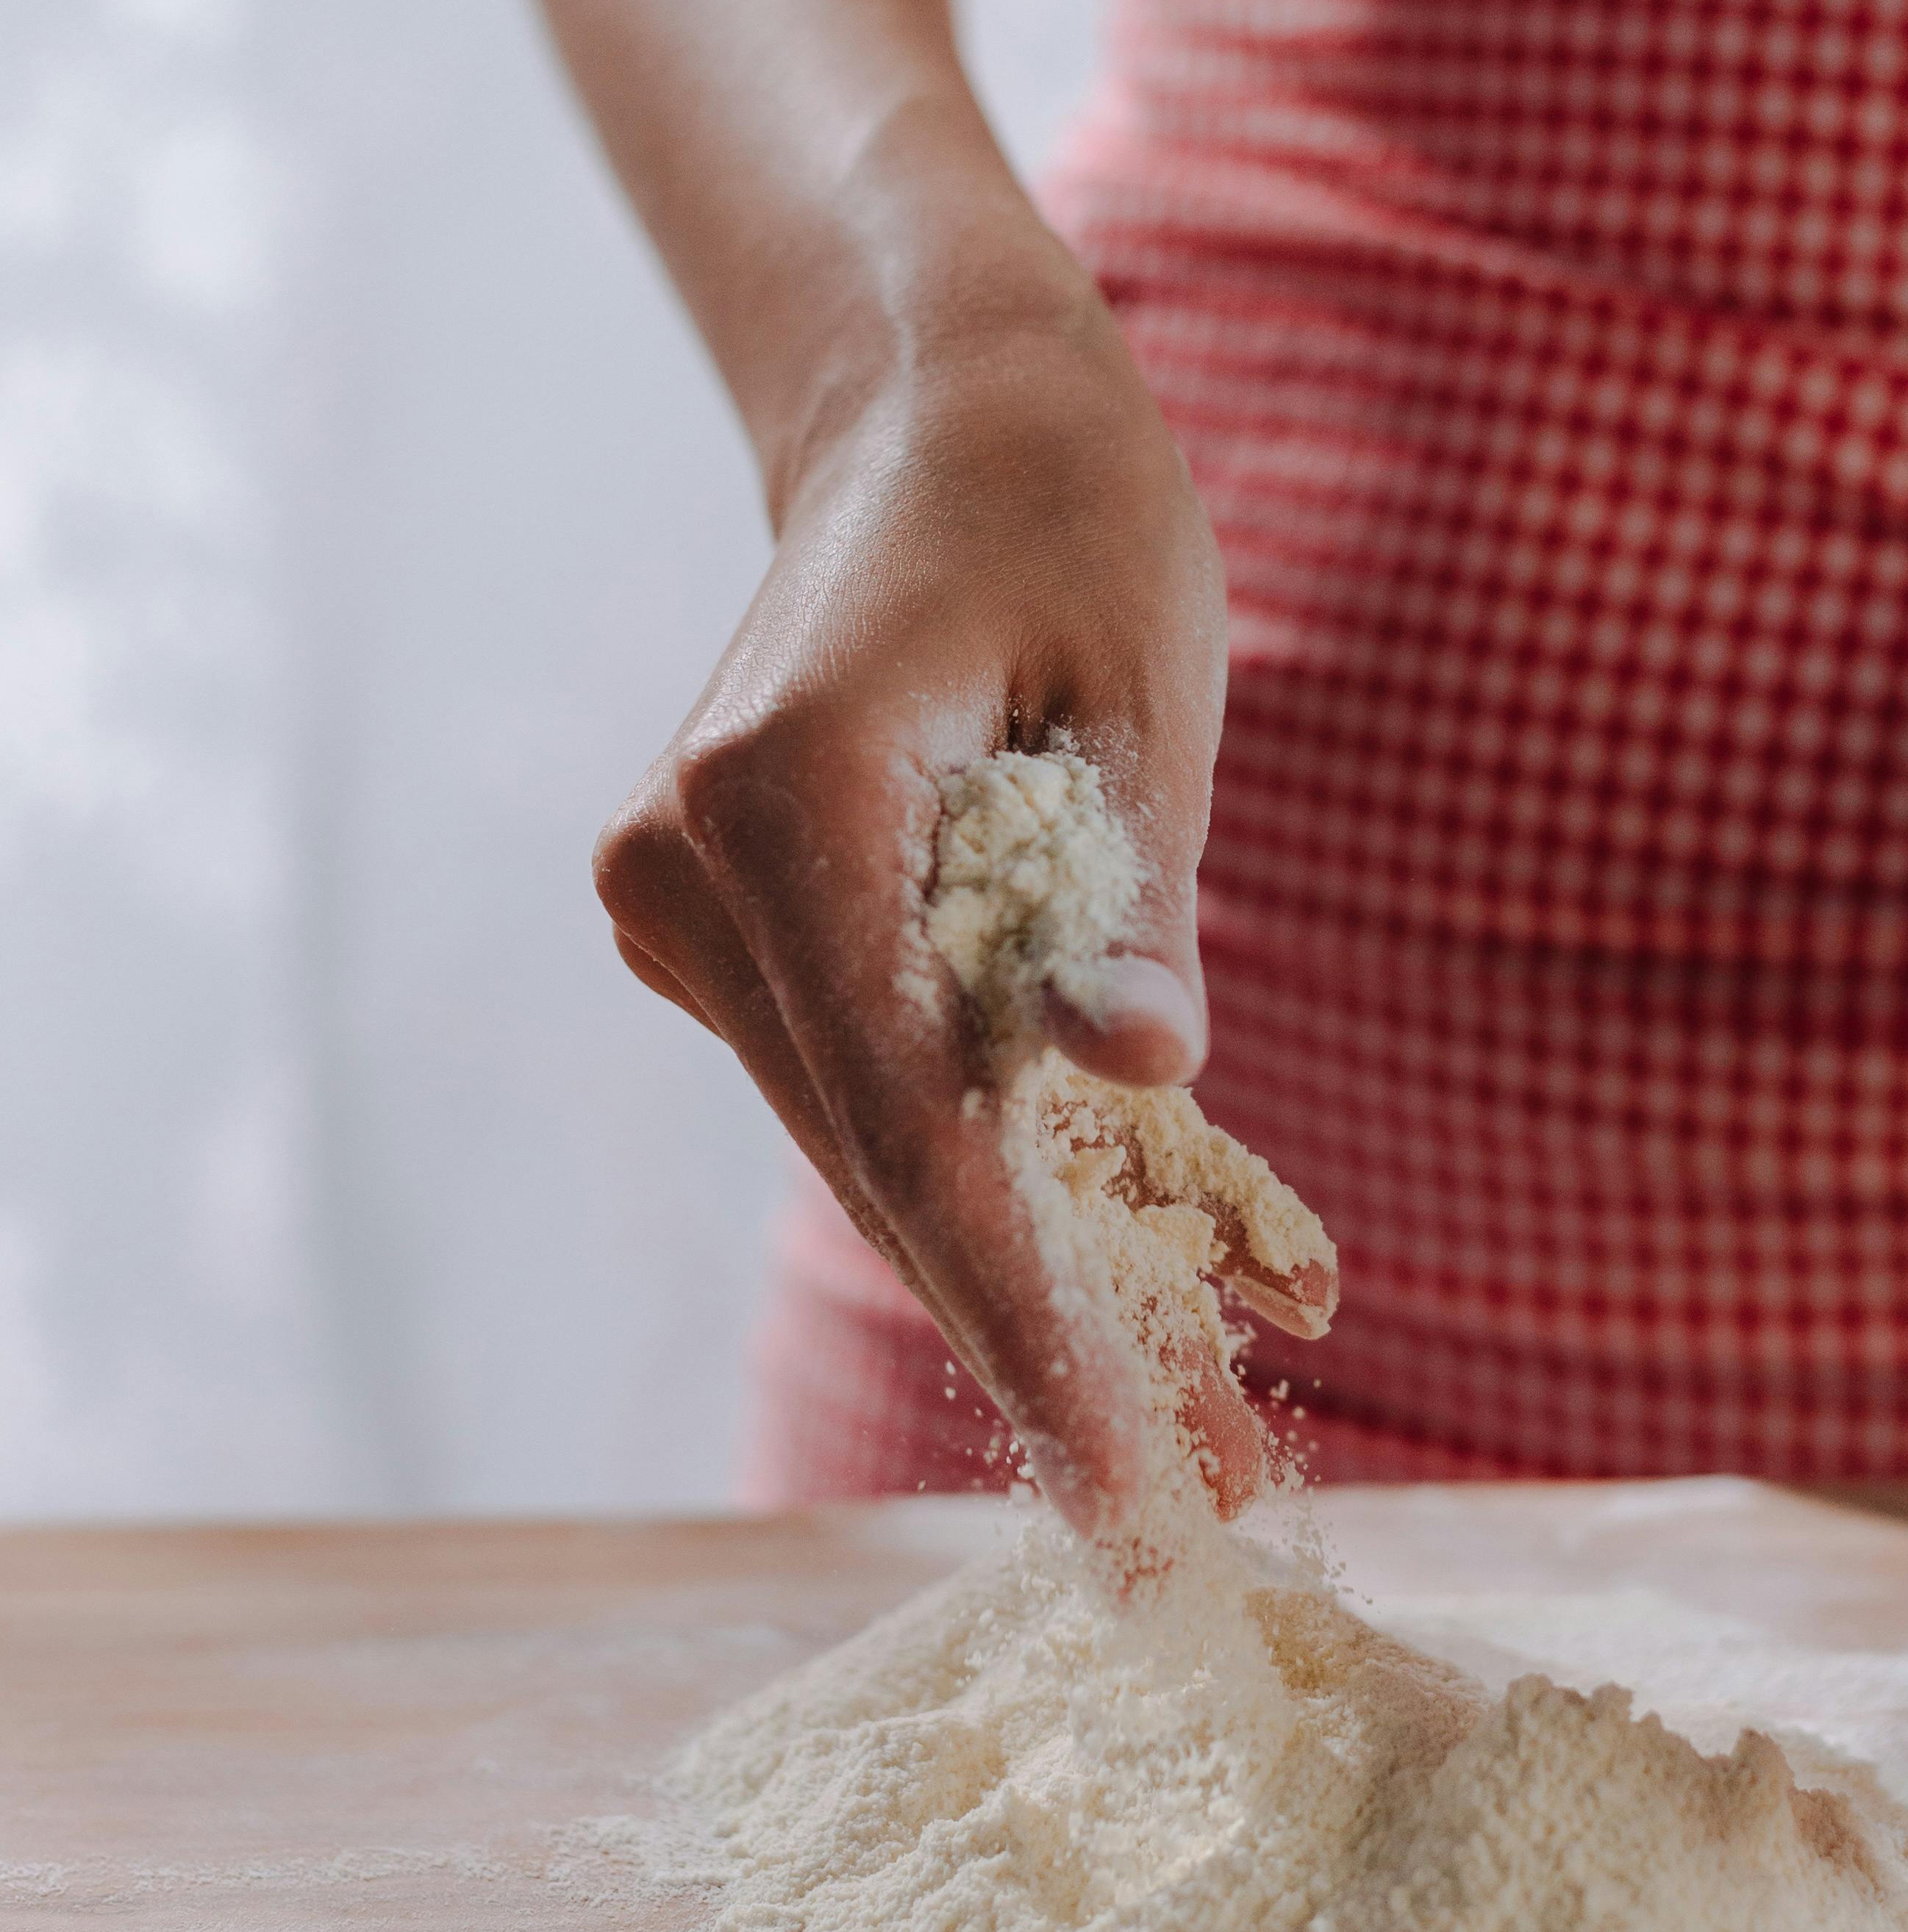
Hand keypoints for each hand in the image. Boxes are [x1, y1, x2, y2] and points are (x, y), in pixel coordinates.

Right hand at [594, 248, 1256, 1532]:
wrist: (938, 419)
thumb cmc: (1074, 524)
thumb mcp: (1148, 696)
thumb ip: (1139, 900)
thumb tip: (1147, 1071)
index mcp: (784, 802)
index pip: (917, 1126)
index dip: (1032, 1326)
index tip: (1130, 1497)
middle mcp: (689, 876)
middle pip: (884, 1175)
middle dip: (1054, 1346)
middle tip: (1204, 1512)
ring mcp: (680, 908)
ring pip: (876, 1154)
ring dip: (1034, 1284)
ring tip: (1203, 1431)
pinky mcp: (717, 931)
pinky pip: (871, 1091)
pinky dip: (995, 1179)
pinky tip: (1127, 1277)